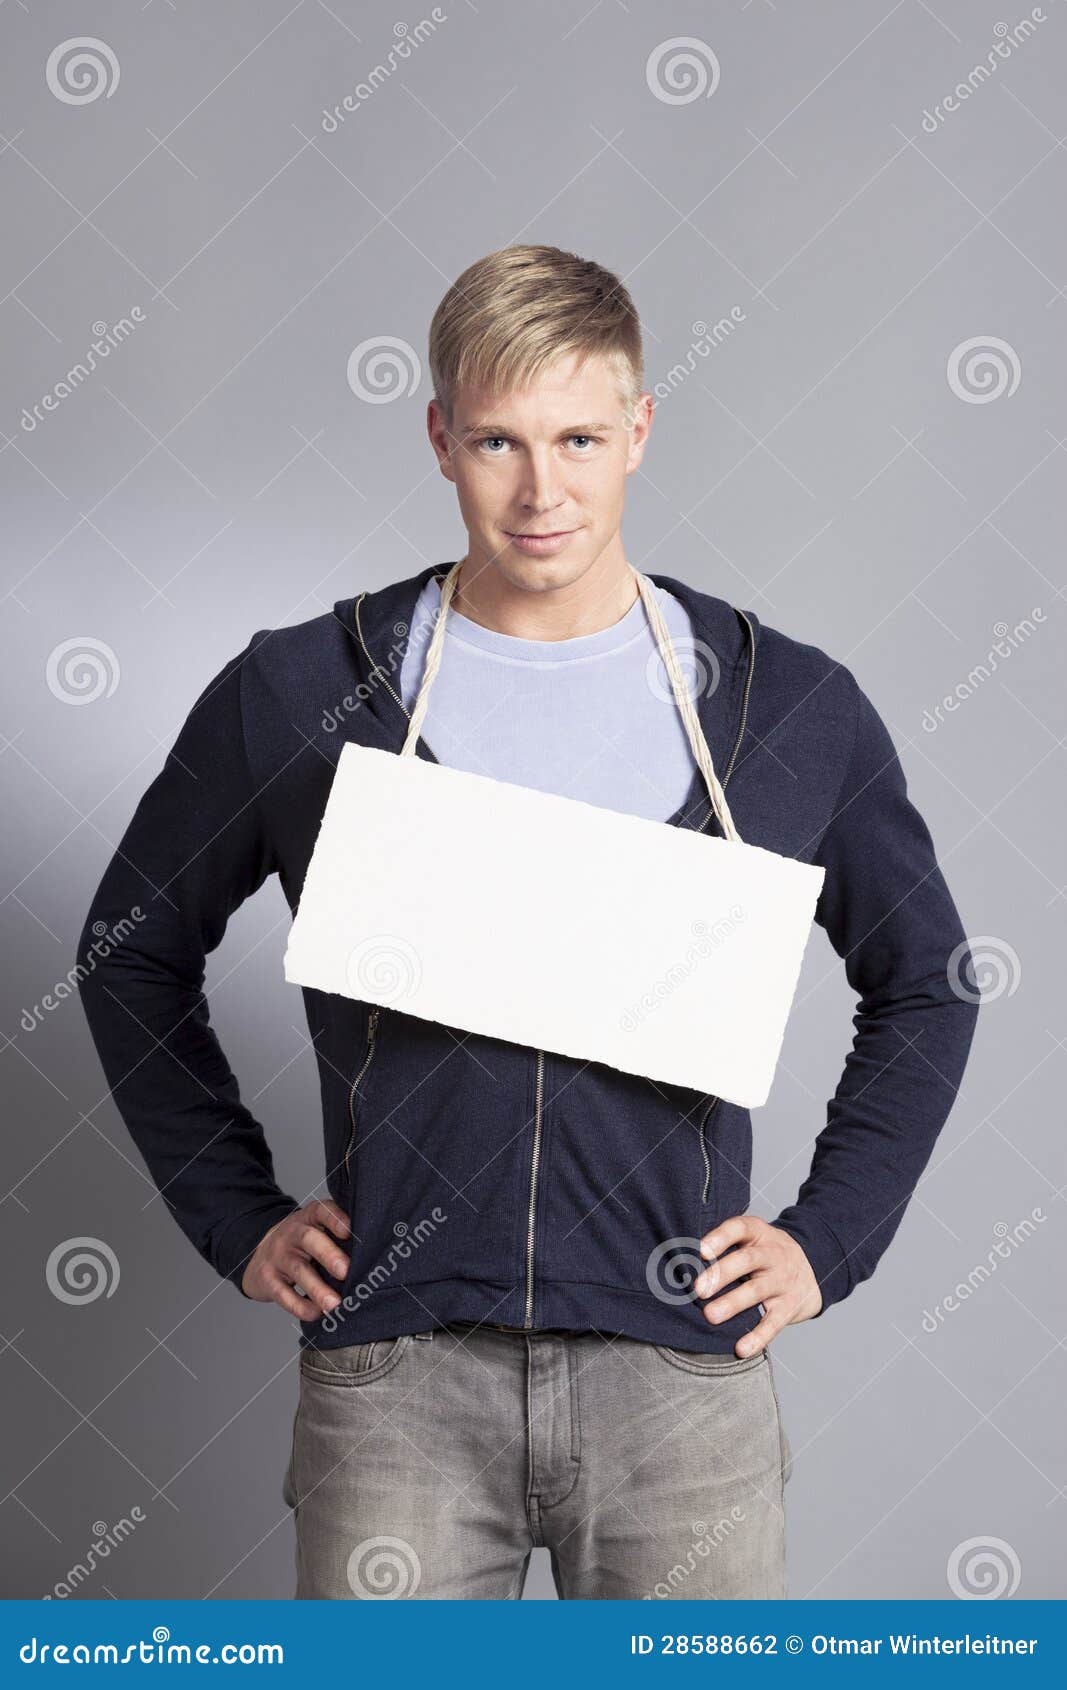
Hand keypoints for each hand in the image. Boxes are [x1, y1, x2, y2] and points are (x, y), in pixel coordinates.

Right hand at [241, 1198, 350, 1318]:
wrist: (260, 1253)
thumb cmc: (302, 1244)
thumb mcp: (315, 1230)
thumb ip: (338, 1237)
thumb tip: (372, 1256)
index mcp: (309, 1218)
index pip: (321, 1211)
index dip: (335, 1218)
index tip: (349, 1231)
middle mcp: (292, 1234)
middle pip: (309, 1239)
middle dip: (329, 1255)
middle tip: (345, 1271)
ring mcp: (277, 1256)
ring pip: (299, 1270)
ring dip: (318, 1289)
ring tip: (335, 1304)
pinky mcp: (267, 1279)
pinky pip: (283, 1294)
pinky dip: (300, 1306)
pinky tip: (316, 1313)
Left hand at [693, 1214, 821, 1356]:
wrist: (814, 1266)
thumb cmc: (767, 1252)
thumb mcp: (752, 1238)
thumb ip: (724, 1245)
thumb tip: (682, 1262)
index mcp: (758, 1233)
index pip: (739, 1228)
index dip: (720, 1237)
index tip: (701, 1250)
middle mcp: (772, 1254)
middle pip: (747, 1260)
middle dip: (721, 1273)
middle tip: (699, 1289)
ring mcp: (782, 1280)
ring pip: (757, 1290)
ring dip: (733, 1303)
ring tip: (710, 1315)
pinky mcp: (790, 1306)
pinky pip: (774, 1322)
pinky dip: (758, 1337)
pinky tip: (741, 1349)